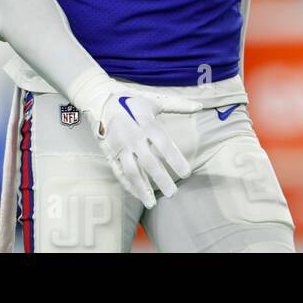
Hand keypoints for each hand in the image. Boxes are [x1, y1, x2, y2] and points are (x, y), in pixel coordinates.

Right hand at [85, 85, 200, 209]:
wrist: (102, 99)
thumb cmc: (132, 100)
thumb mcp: (156, 101)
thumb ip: (178, 105)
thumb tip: (200, 106)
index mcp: (147, 124)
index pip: (164, 145)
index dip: (176, 160)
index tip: (187, 173)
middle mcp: (134, 137)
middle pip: (149, 162)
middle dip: (161, 179)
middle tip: (173, 194)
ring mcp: (120, 146)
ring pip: (132, 171)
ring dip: (142, 188)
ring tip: (152, 203)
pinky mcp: (110, 152)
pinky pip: (119, 172)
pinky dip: (128, 185)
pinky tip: (137, 195)